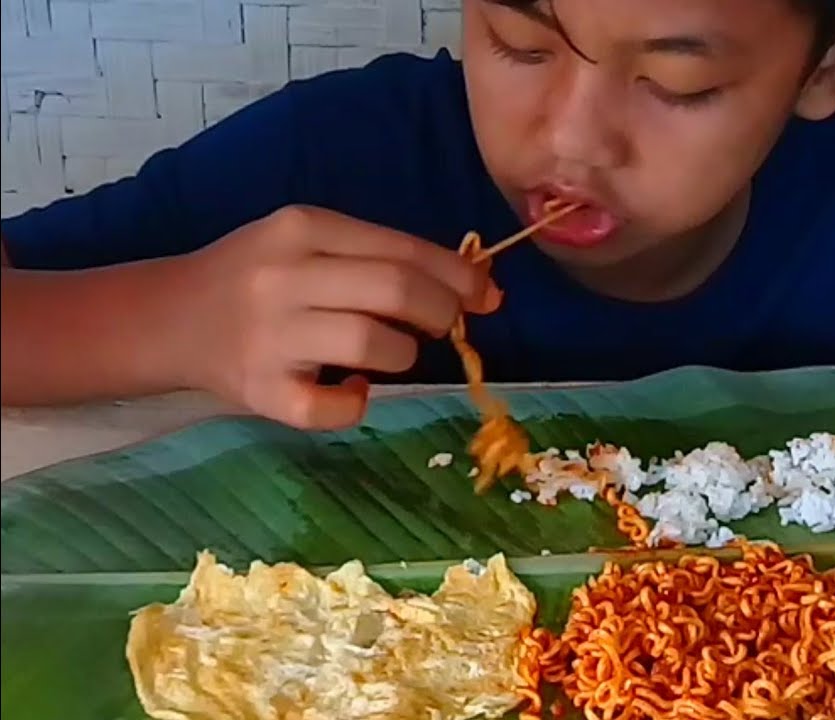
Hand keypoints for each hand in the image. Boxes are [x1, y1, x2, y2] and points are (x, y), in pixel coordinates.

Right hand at [177, 205, 498, 429]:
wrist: (171, 318)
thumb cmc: (259, 277)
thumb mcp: (309, 243)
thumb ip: (379, 255)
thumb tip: (474, 283)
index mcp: (304, 229)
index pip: (402, 249)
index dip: (459, 276)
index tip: (488, 295)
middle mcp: (285, 276)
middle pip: (395, 290)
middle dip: (443, 312)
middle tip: (447, 327)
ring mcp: (270, 336)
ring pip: (372, 344)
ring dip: (403, 354)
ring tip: (391, 353)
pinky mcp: (259, 391)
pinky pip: (330, 408)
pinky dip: (355, 404)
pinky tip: (349, 390)